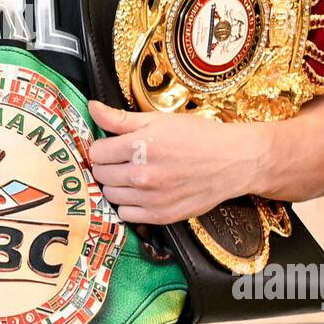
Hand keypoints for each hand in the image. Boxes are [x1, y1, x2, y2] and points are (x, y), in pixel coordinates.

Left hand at [86, 99, 259, 225]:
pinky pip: (126, 215)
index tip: (111, 146)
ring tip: (131, 175)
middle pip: (101, 174)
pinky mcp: (160, 216)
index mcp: (139, 146)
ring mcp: (151, 198)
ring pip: (110, 195)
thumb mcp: (158, 120)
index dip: (102, 147)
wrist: (232, 162)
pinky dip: (128, 205)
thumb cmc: (197, 136)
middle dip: (107, 165)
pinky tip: (140, 193)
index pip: (96, 153)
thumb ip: (119, 118)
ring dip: (116, 185)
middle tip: (121, 160)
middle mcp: (142, 174)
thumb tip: (91, 108)